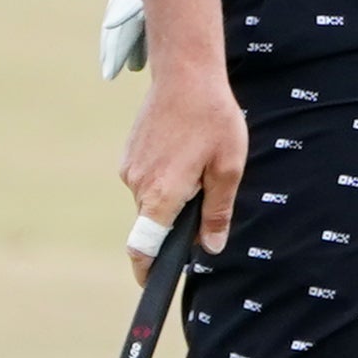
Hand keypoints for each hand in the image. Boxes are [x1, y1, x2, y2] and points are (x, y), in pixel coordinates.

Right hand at [119, 0, 243, 281]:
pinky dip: (164, 175)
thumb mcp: (228, 168)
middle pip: (154, 222)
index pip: (142, 247)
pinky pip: (146, 178)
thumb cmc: (213, 119)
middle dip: (176, 220)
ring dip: (173, 194)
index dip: (146, 271)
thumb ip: (217, 212)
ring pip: (151, 199)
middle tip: (207, 191)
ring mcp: (129, 168)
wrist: (185, 73)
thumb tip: (209, 247)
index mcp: (161, 194)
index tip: (151, 285)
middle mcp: (137, 185)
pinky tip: (184, 149)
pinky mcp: (128, 153)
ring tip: (198, 161)